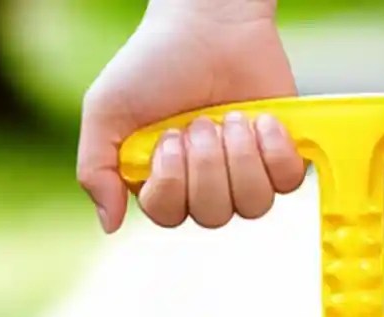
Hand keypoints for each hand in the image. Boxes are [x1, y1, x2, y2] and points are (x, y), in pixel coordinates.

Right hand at [77, 0, 305, 231]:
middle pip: (213, 216)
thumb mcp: (106, 110)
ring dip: (241, 157)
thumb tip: (110, 225)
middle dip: (207, 164)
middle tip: (199, 121)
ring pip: (253, 206)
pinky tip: (260, 120)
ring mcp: (244, 170)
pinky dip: (275, 150)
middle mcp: (203, 182)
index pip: (169, 215)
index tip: (168, 136)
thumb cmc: (155, 61)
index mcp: (161, 178)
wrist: (209, 22)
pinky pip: (288, 182)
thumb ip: (95, 170)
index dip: (173, 182)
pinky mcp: (279, 154)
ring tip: (230, 118)